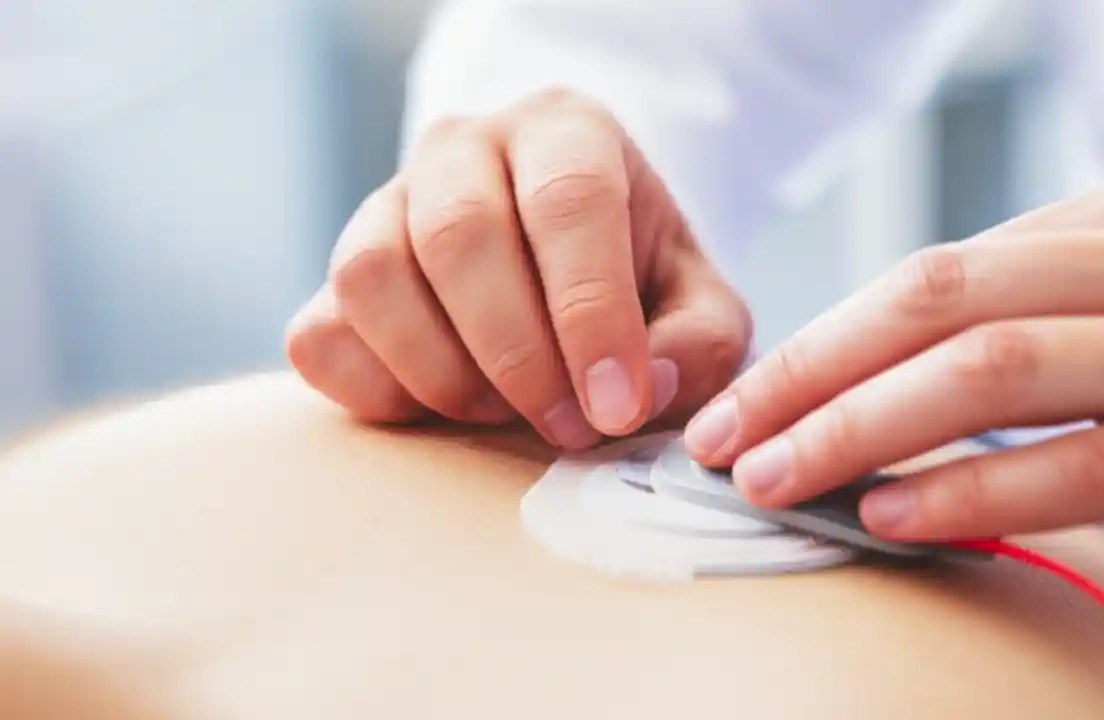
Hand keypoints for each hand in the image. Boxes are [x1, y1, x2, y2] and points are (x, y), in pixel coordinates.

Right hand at [286, 89, 750, 447]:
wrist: (566, 275)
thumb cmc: (640, 289)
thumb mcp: (699, 310)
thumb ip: (696, 345)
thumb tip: (637, 387)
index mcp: (566, 132)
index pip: (569, 199)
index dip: (591, 312)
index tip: (616, 406)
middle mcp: (464, 148)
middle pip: (460, 234)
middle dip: (517, 353)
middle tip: (567, 427)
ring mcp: (385, 204)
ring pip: (373, 275)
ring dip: (444, 372)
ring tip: (505, 412)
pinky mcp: (333, 278)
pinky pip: (320, 336)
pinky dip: (378, 392)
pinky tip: (442, 411)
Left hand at [684, 161, 1103, 551]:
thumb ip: (1053, 299)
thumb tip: (887, 356)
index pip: (945, 267)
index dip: (833, 333)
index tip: (754, 389)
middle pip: (944, 302)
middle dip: (815, 370)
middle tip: (726, 433)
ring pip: (997, 373)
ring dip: (865, 428)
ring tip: (778, 476)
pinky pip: (1085, 466)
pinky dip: (978, 490)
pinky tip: (897, 516)